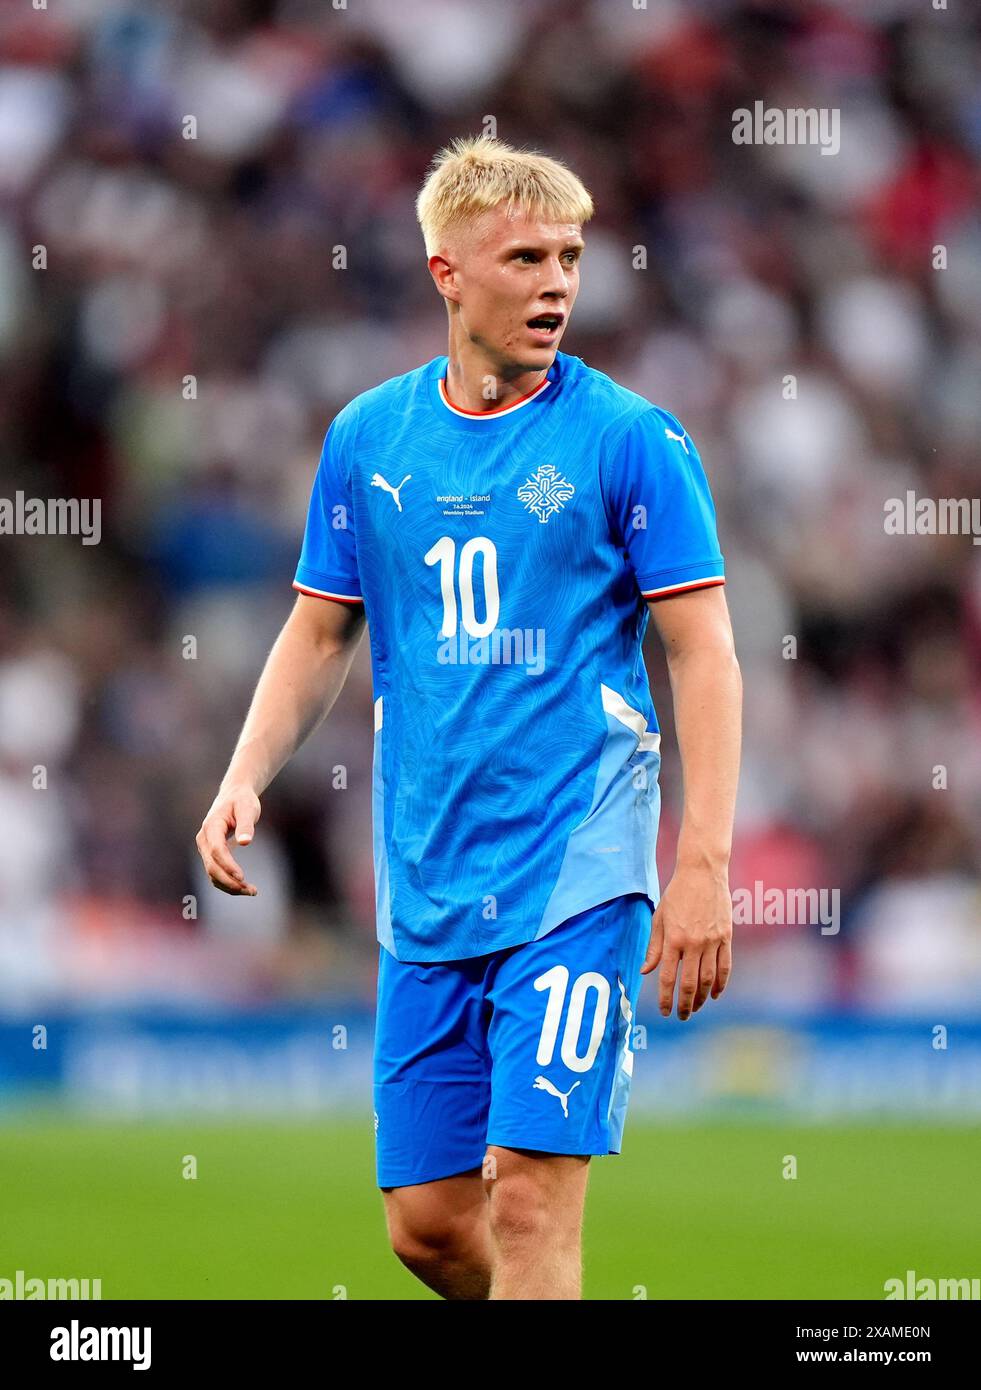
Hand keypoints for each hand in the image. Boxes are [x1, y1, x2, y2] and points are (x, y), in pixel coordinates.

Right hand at [195, 785, 260, 895]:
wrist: (233, 796)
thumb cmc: (242, 801)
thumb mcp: (248, 808)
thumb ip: (246, 825)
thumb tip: (245, 842)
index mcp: (211, 826)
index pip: (217, 850)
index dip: (228, 866)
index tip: (242, 878)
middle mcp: (204, 840)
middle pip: (212, 866)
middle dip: (230, 881)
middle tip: (252, 890)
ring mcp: (205, 849)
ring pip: (212, 874)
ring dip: (229, 886)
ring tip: (252, 891)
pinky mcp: (210, 855)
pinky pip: (216, 874)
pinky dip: (228, 883)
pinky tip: (245, 888)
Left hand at [640, 865, 731, 1019]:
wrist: (702, 872)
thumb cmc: (676, 894)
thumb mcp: (659, 917)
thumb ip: (653, 946)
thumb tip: (645, 971)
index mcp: (673, 939)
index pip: (668, 977)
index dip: (666, 998)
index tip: (665, 1011)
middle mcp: (693, 943)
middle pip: (690, 984)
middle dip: (686, 1005)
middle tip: (682, 1017)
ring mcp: (712, 941)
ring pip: (709, 979)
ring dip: (703, 998)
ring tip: (697, 1007)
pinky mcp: (726, 936)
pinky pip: (725, 966)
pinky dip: (721, 983)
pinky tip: (716, 994)